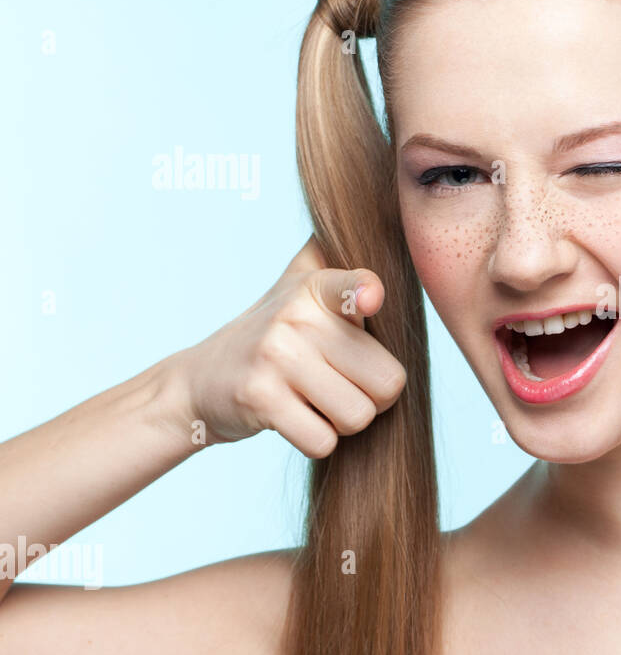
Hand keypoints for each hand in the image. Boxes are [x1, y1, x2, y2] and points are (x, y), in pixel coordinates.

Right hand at [173, 237, 407, 457]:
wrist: (199, 381)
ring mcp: (276, 356)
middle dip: (373, 396)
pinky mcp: (260, 398)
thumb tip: (387, 214)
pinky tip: (296, 418)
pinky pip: (325, 440)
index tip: (370, 300)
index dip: (366, 295)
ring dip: (344, 422)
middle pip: (387, 382)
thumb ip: (347, 264)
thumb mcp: (303, 287)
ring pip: (359, 415)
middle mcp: (295, 315)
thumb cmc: (275, 337)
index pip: (357, 286)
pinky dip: (318, 440)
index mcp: (315, 286)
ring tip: (316, 400)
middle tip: (341, 384)